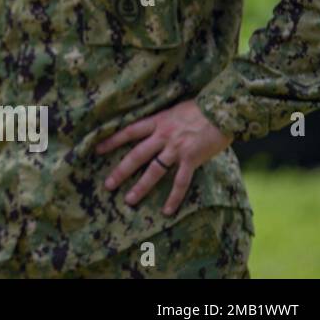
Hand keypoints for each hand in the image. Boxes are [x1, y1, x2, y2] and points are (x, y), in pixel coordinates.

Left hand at [97, 99, 232, 214]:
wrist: (222, 110)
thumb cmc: (199, 109)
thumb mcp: (173, 111)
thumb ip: (161, 122)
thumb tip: (151, 129)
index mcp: (157, 122)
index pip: (129, 131)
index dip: (112, 141)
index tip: (97, 150)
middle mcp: (163, 136)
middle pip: (136, 155)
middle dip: (121, 170)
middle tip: (108, 185)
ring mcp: (177, 149)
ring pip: (154, 171)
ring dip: (141, 187)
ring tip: (129, 200)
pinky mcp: (192, 159)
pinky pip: (181, 182)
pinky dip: (174, 197)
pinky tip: (166, 210)